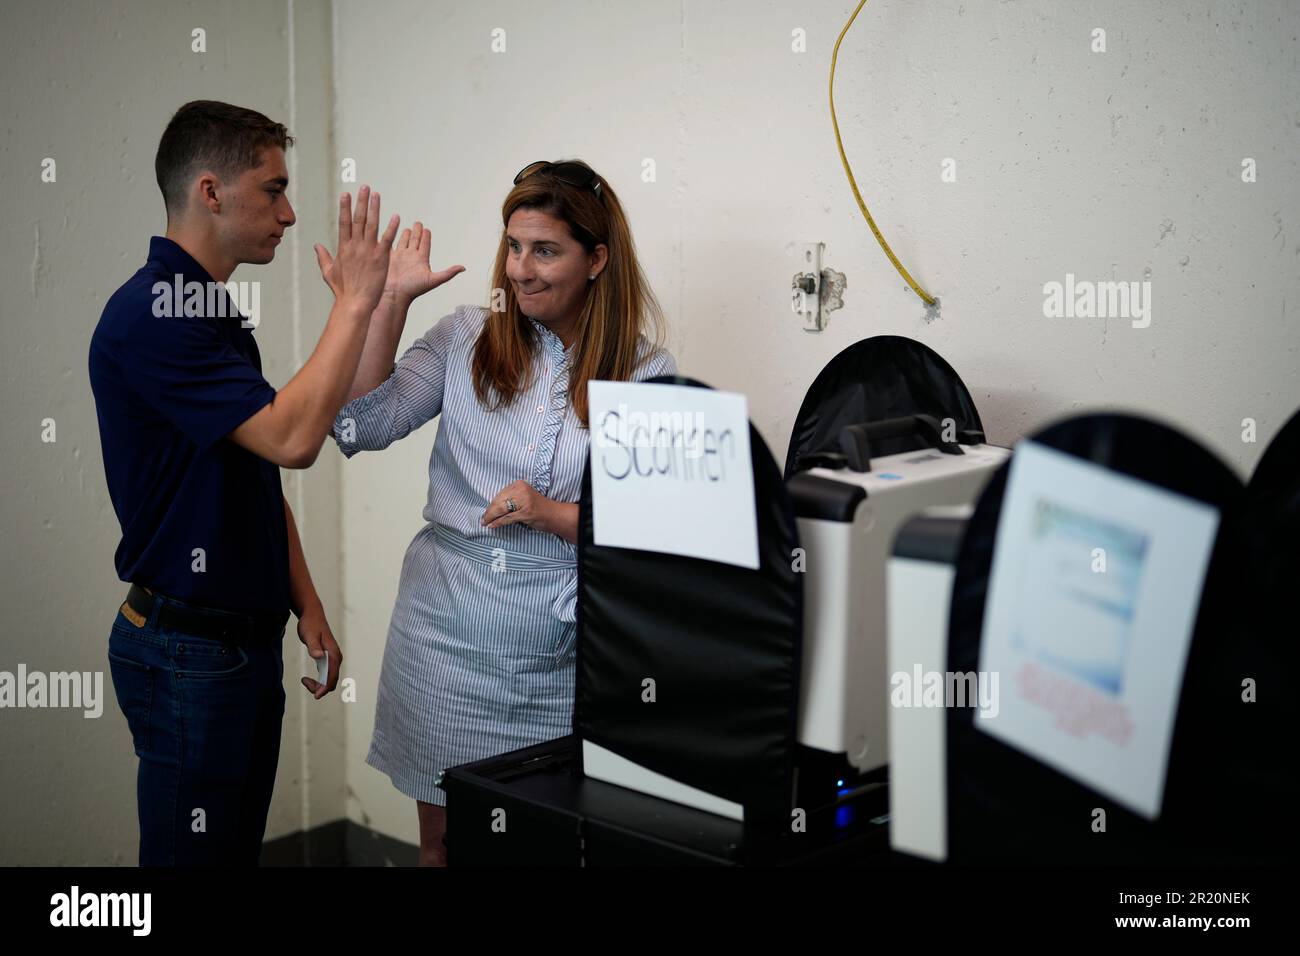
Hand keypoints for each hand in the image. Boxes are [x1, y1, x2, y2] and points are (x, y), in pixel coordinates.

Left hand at [296, 601, 341, 699]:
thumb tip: (319, 657)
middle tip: (305, 684)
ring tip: (304, 681)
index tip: (316, 696)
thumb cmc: (310, 624)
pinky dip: (318, 680)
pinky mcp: (327, 658)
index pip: (332, 675)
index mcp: (333, 653)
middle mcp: (335, 657)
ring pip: (329, 679)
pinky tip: (306, 679)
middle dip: (321, 687)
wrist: (312, 614)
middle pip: (332, 679)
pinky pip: (326, 675)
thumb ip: (314, 647)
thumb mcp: (309, 635)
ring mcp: (332, 658)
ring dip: (319, 685)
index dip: (325, 687)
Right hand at [312, 185, 400, 311]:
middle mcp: (355, 246)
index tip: (345, 194)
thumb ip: (323, 257)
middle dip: (361, 202)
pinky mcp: (380, 258)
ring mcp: (368, 251)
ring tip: (377, 194)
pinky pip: (387, 239)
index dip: (345, 207)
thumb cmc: (343, 291)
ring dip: (375, 208)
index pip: (344, 222)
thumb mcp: (328, 272)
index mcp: (343, 248)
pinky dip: (391, 228)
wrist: (355, 303)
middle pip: (358, 219)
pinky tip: (396, 217)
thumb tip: (316, 246)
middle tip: (365, 187)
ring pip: (372, 225)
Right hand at [384, 221, 464, 303]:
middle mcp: (411, 256)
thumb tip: (464, 268)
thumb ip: (448, 273)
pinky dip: (390, 238)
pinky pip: (390, 245)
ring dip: (405, 234)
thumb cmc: (413, 289)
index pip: (425, 243)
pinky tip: (389, 233)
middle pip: (415, 239)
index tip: (427, 229)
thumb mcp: (433, 280)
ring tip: (407, 228)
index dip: (426, 236)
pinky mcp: (389, 258)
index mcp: (421, 259)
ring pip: (403, 241)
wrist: (395, 294)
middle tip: (418, 223)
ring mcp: (400, 256)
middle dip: (417, 231)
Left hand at [481, 480, 552, 532]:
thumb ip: (511, 499)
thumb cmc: (538, 508)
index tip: (486, 512)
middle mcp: (521, 490)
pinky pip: (507, 518)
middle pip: (499, 501)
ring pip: (501, 510)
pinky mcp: (526, 512)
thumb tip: (492, 507)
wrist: (554, 515)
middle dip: (489, 512)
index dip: (491, 504)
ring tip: (485, 523)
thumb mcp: (524, 497)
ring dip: (491, 517)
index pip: (500, 494)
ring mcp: (524, 501)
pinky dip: (498, 522)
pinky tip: (492, 525)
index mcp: (519, 484)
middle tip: (483, 519)